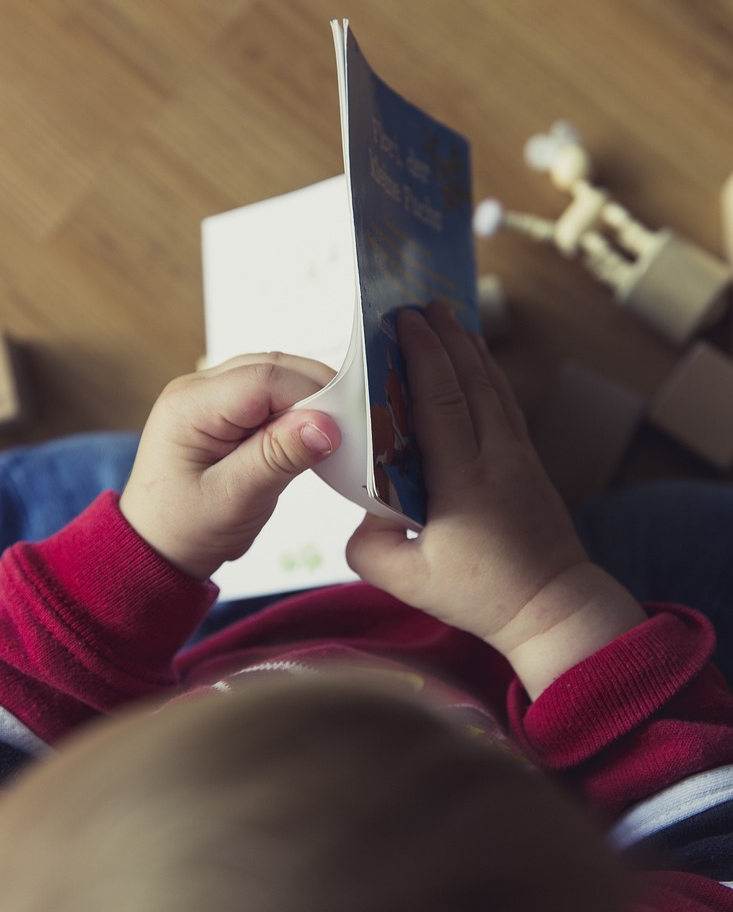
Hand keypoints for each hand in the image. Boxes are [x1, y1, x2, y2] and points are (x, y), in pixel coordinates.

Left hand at [120, 353, 340, 581]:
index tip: (346, 427)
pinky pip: (270, 395)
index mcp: (189, 405)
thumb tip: (327, 424)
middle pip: (273, 367)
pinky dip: (296, 410)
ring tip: (334, 436)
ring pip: (276, 376)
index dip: (312, 395)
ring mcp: (210, 395)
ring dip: (310, 400)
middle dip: (317, 393)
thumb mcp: (234, 499)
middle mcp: (197, 389)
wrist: (156, 548)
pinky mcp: (224, 410)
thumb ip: (278, 457)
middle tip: (352, 429)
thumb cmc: (185, 530)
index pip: (266, 378)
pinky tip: (311, 436)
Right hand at [346, 302, 644, 697]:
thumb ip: (368, 546)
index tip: (402, 321)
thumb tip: (359, 511)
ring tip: (446, 317)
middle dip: (445, 337)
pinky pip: (505, 405)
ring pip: (492, 387)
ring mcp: (519, 457)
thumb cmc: (480, 596)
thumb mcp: (406, 581)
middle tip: (419, 303)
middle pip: (470, 380)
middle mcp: (496, 457)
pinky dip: (488, 374)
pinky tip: (476, 360)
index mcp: (464, 481)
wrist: (552, 608)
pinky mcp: (529, 463)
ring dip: (468, 348)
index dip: (422, 356)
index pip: (441, 401)